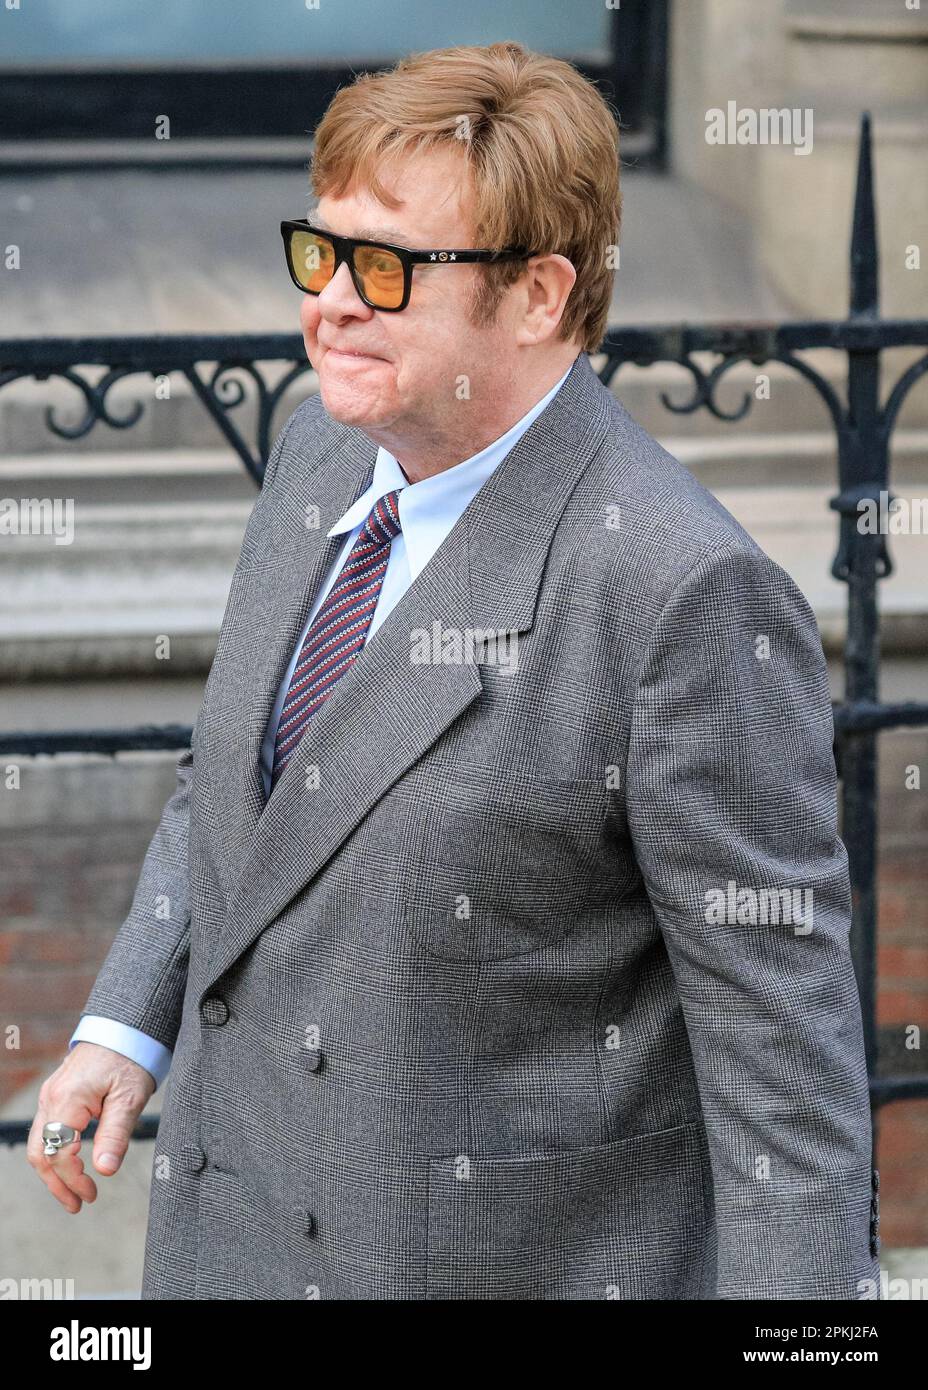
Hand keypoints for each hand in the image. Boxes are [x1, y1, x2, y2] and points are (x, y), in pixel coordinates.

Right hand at [27, 1042, 155, 1212]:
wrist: (125, 1026)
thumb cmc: (130, 1058)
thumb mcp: (129, 1098)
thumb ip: (115, 1135)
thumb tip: (105, 1171)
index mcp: (67, 1101)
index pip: (59, 1154)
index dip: (73, 1180)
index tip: (91, 1194)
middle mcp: (51, 1098)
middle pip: (39, 1153)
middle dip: (56, 1184)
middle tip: (78, 1205)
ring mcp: (51, 1095)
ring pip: (38, 1144)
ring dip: (53, 1172)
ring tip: (75, 1193)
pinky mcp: (57, 1094)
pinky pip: (46, 1130)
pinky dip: (55, 1153)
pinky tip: (73, 1165)